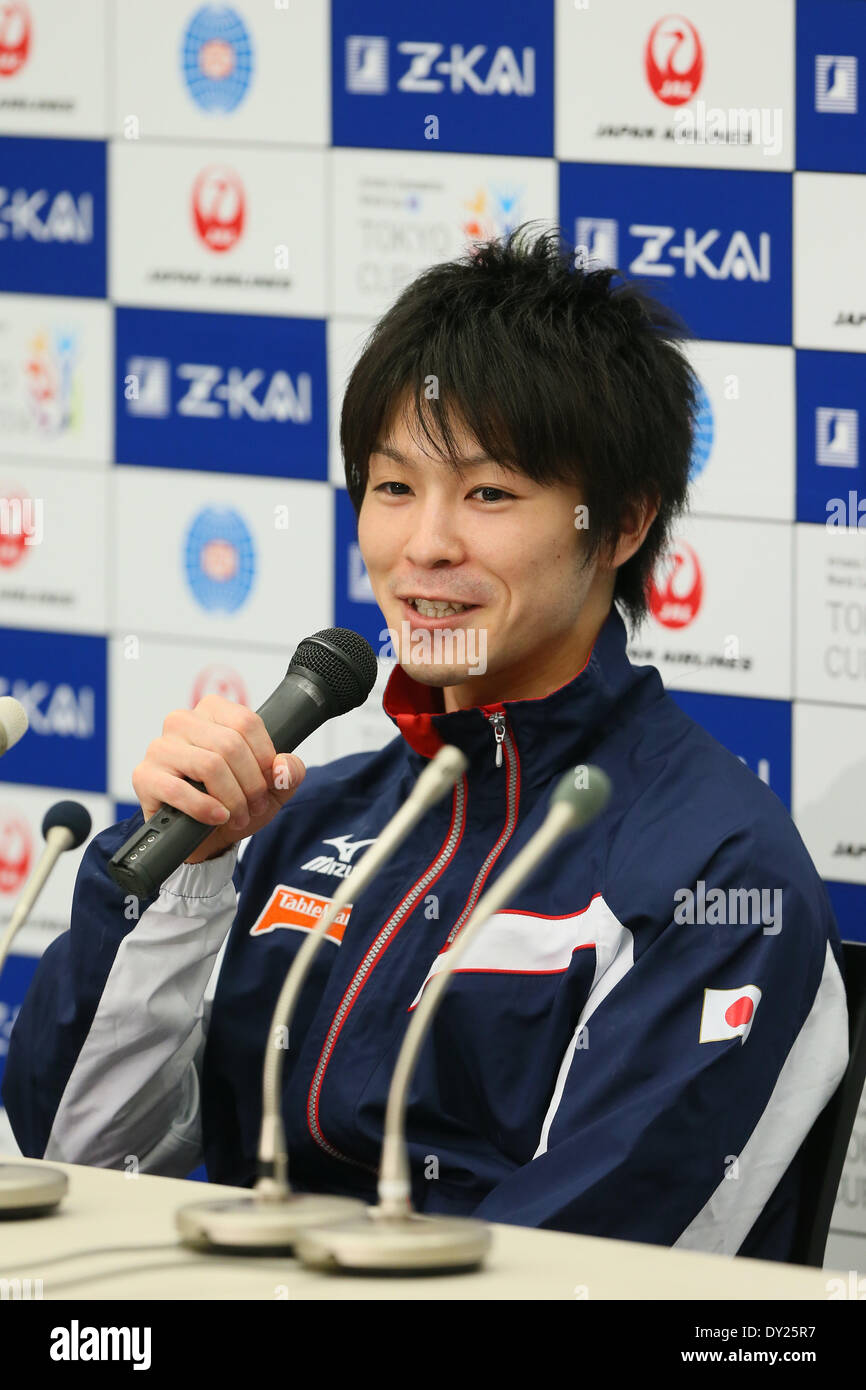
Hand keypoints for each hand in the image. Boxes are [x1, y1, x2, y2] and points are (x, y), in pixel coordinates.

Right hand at [131, 695, 305, 863]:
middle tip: (254, 807)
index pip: (247, 723)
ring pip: (208, 765)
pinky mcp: (145, 775)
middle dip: (250, 784)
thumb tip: (283, 767)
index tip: (269, 784)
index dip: (265, 759)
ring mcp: (160, 747)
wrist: (205, 836)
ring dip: (231, 798)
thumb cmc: (234, 802)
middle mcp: (182, 721)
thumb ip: (289, 773)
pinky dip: (204, 808)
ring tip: (237, 816)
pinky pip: (177, 789)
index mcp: (213, 710)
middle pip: (230, 745)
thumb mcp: (273, 788)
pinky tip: (216, 817)